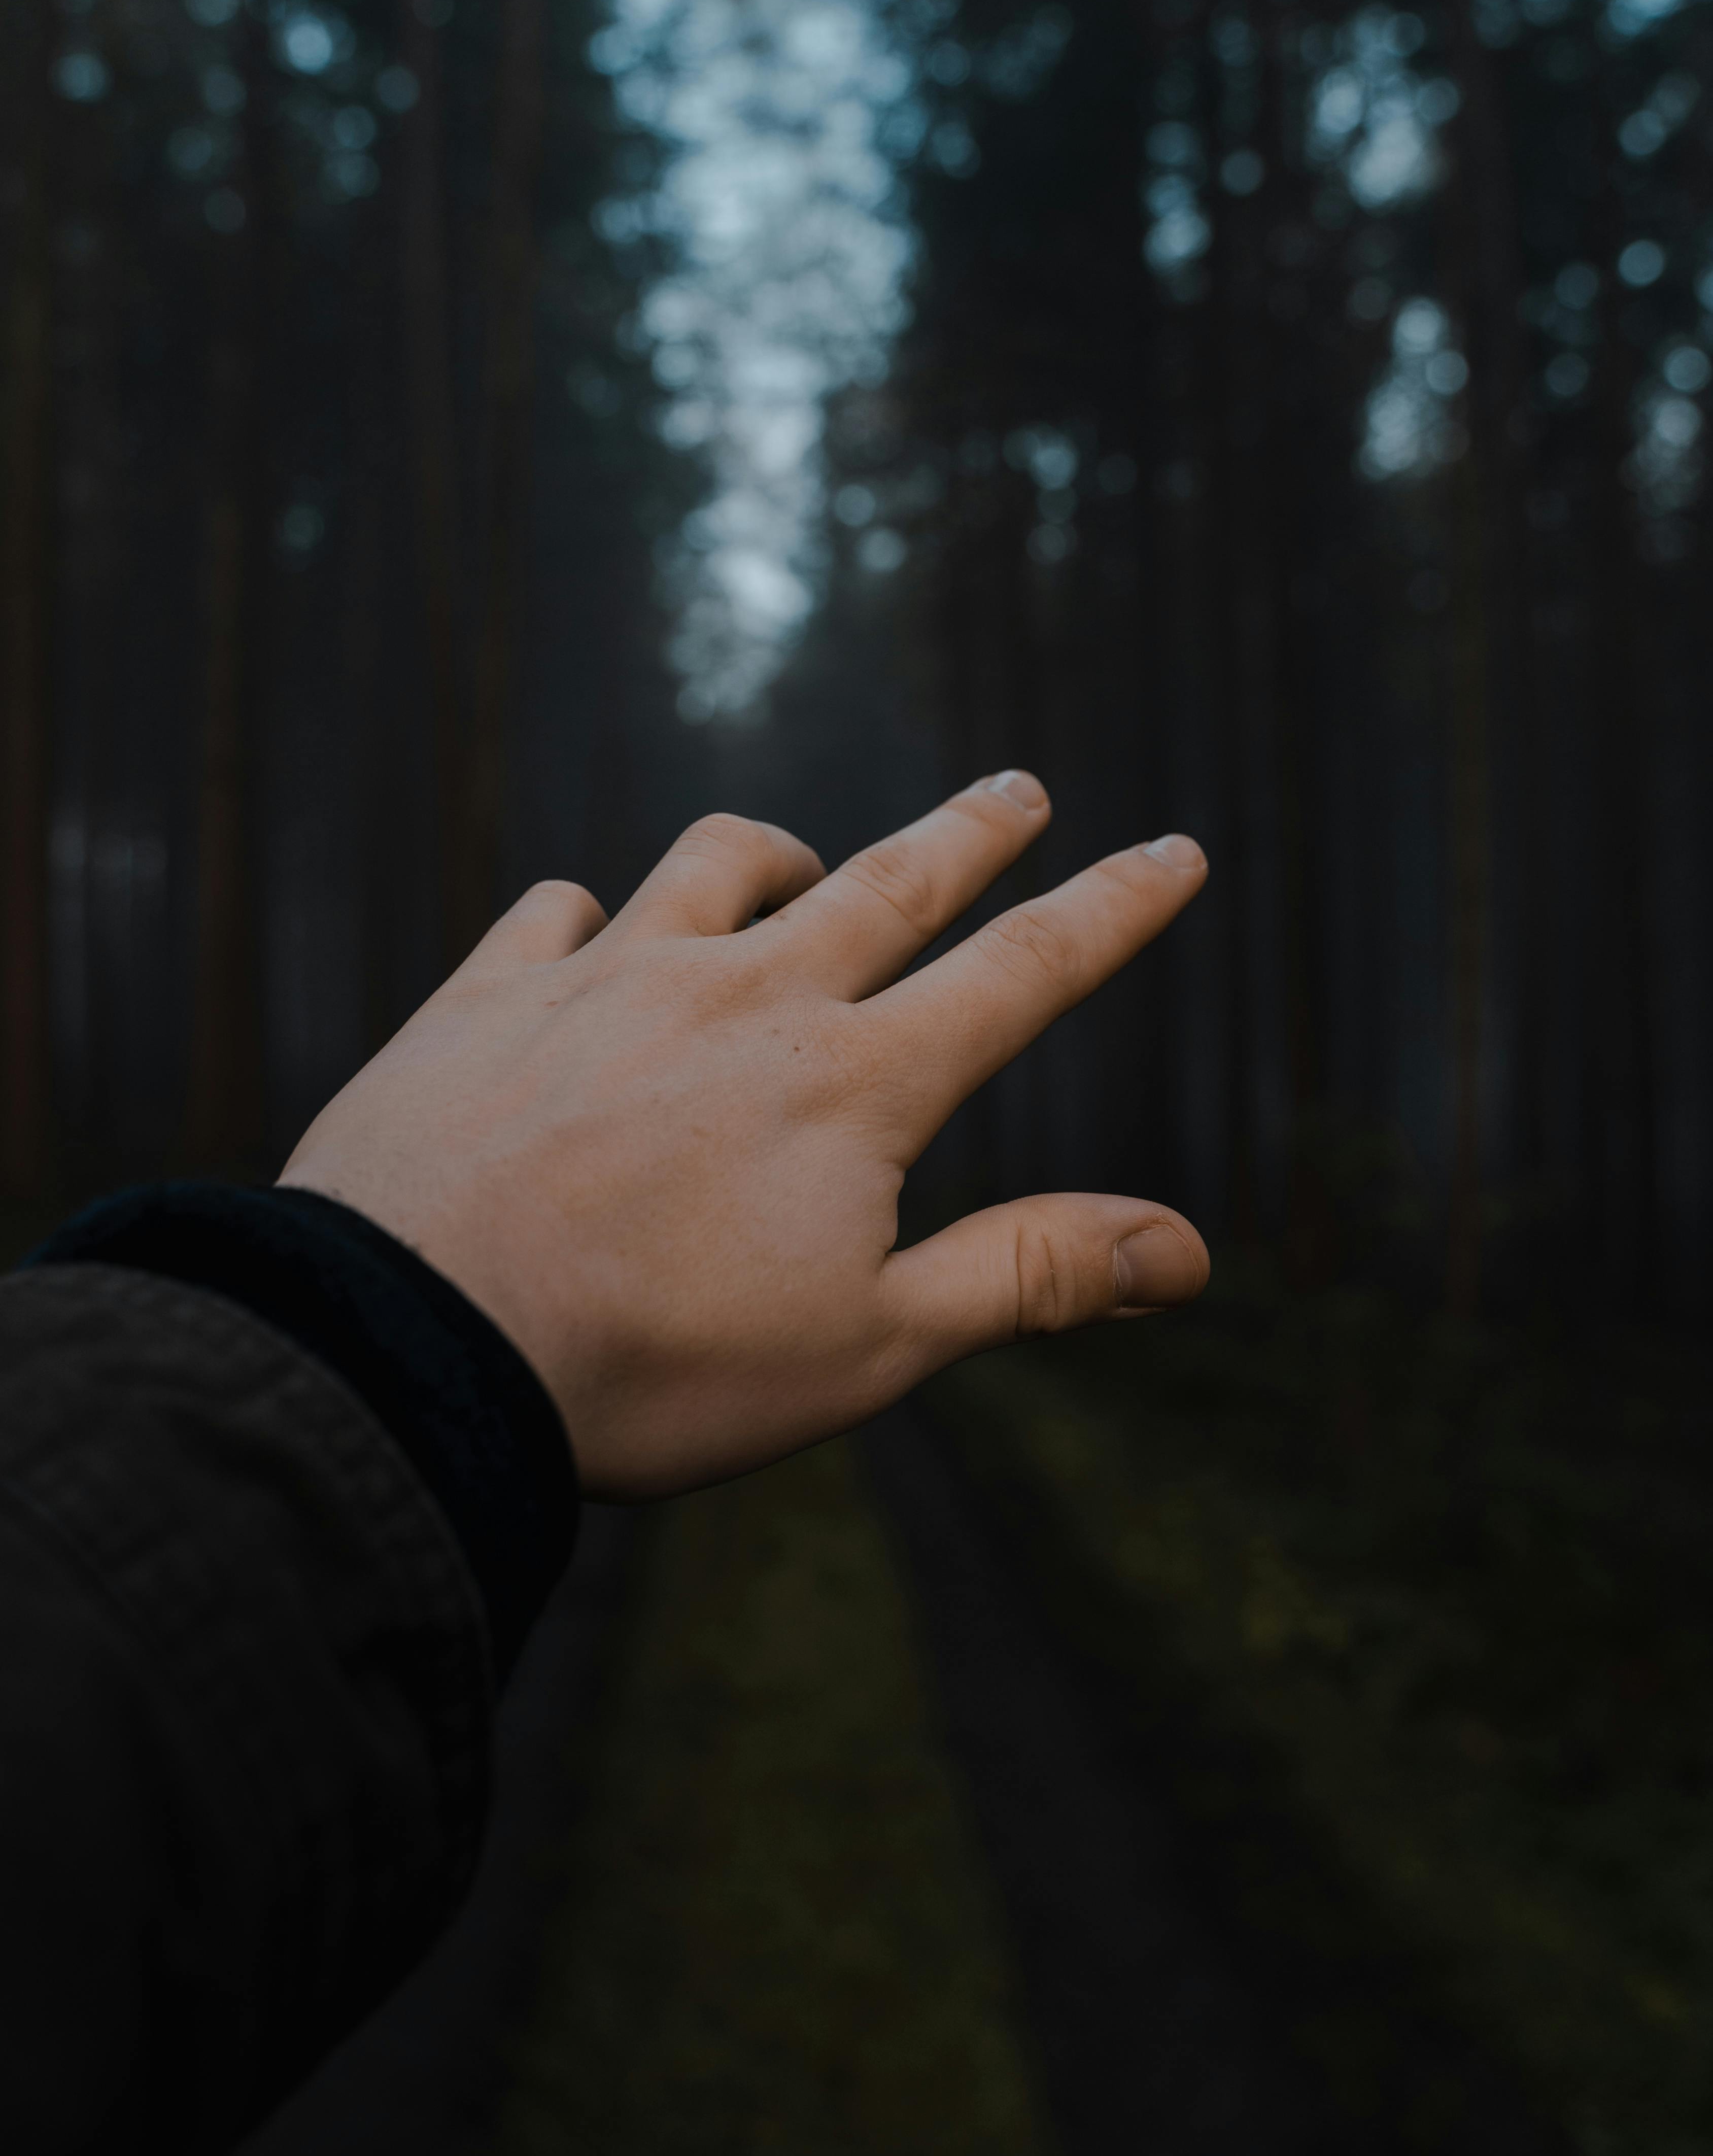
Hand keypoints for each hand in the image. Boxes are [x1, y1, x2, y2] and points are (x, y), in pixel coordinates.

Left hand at [278, 775, 1208, 1497]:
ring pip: (716, 864)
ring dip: (778, 855)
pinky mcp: (488, 997)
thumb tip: (1187, 1250)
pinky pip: (555, 911)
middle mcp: (742, 999)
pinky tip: (589, 930)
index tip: (1176, 851)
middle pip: (889, 882)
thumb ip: (1027, 1277)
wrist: (413, 1349)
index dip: (1112, 910)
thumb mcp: (869, 1347)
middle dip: (971, 831)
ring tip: (800, 862)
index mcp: (851, 1085)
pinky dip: (590, 912)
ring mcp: (608, 982)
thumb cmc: (653, 1369)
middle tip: (1020, 786)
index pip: (1021, 974)